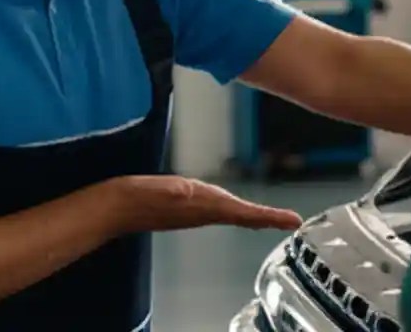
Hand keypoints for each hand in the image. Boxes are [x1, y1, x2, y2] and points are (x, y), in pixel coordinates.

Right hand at [116, 175, 302, 231]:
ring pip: (235, 217)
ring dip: (255, 216)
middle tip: (291, 220)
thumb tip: (198, 196)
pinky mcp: (187, 210)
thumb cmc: (141, 196)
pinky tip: (234, 208)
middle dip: (269, 219)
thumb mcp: (167, 189)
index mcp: (208, 207)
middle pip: (246, 219)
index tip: (294, 221)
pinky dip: (237, 211)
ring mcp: (196, 214)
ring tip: (272, 216)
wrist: (116, 206)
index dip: (272, 217)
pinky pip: (221, 212)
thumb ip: (183, 193)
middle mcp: (206, 213)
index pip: (247, 215)